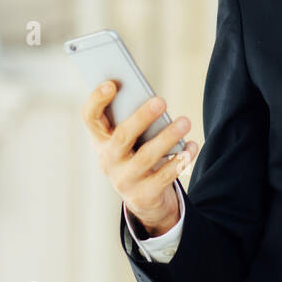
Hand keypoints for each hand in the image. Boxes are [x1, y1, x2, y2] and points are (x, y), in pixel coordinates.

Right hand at [81, 80, 197, 235]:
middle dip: (141, 117)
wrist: (143, 198)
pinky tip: (191, 146)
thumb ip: (133, 119)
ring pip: (146, 156)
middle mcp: (107, 160)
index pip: (89, 117)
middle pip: (122, 135)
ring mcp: (124, 180)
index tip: (111, 84)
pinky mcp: (143, 196)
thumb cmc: (137, 154)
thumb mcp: (130, 138)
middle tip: (161, 101)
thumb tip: (153, 100)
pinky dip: (180, 160)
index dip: (96, 100)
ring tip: (185, 122)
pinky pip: (164, 176)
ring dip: (167, 137)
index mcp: (100, 139)